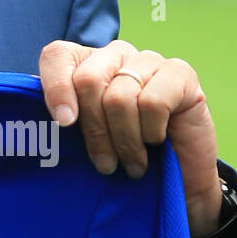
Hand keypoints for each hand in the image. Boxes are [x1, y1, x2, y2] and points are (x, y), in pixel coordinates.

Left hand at [39, 39, 221, 237]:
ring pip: (119, 97)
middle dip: (93, 129)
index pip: (57, 54)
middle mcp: (116, 55)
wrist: (179, 183)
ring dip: (124, 141)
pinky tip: (156, 141)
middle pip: (87, 80)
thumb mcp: (85, 139)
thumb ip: (66, 120)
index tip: (63, 124)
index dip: (55, 88)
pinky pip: (153, 102)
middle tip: (104, 163)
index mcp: (86, 63)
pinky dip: (151, 131)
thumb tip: (56, 118)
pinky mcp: (181, 73)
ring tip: (131, 163)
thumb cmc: (125, 158)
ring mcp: (149, 60)